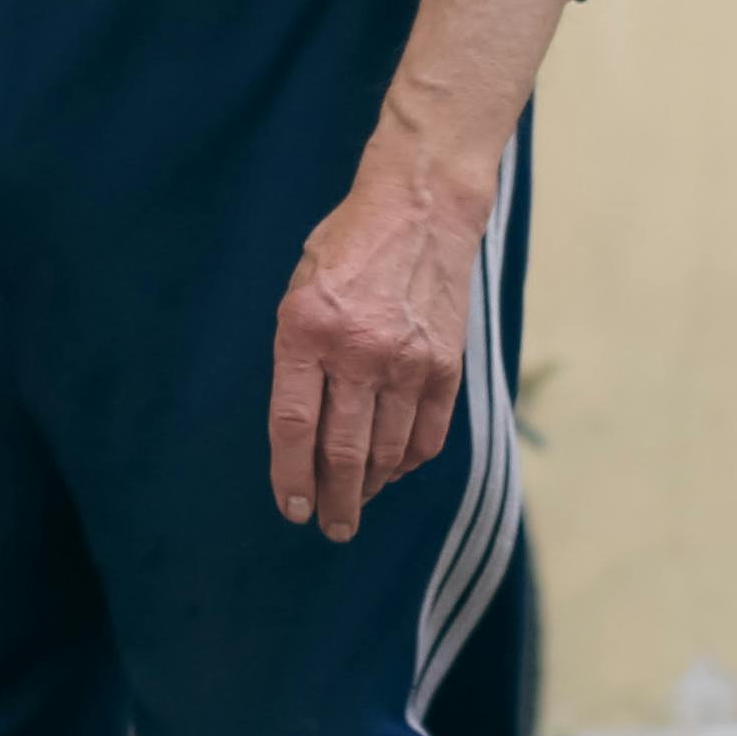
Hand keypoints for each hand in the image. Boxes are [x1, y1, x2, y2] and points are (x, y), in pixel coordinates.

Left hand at [267, 161, 488, 542]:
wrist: (420, 207)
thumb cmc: (348, 249)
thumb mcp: (299, 292)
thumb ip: (297, 358)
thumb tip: (303, 433)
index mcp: (306, 330)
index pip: (293, 426)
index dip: (290, 477)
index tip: (293, 509)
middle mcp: (357, 351)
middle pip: (342, 452)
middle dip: (335, 502)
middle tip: (331, 528)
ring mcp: (407, 361)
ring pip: (387, 452)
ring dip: (370, 487)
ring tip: (358, 503)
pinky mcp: (446, 365)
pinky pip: (427, 435)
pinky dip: (408, 461)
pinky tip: (394, 469)